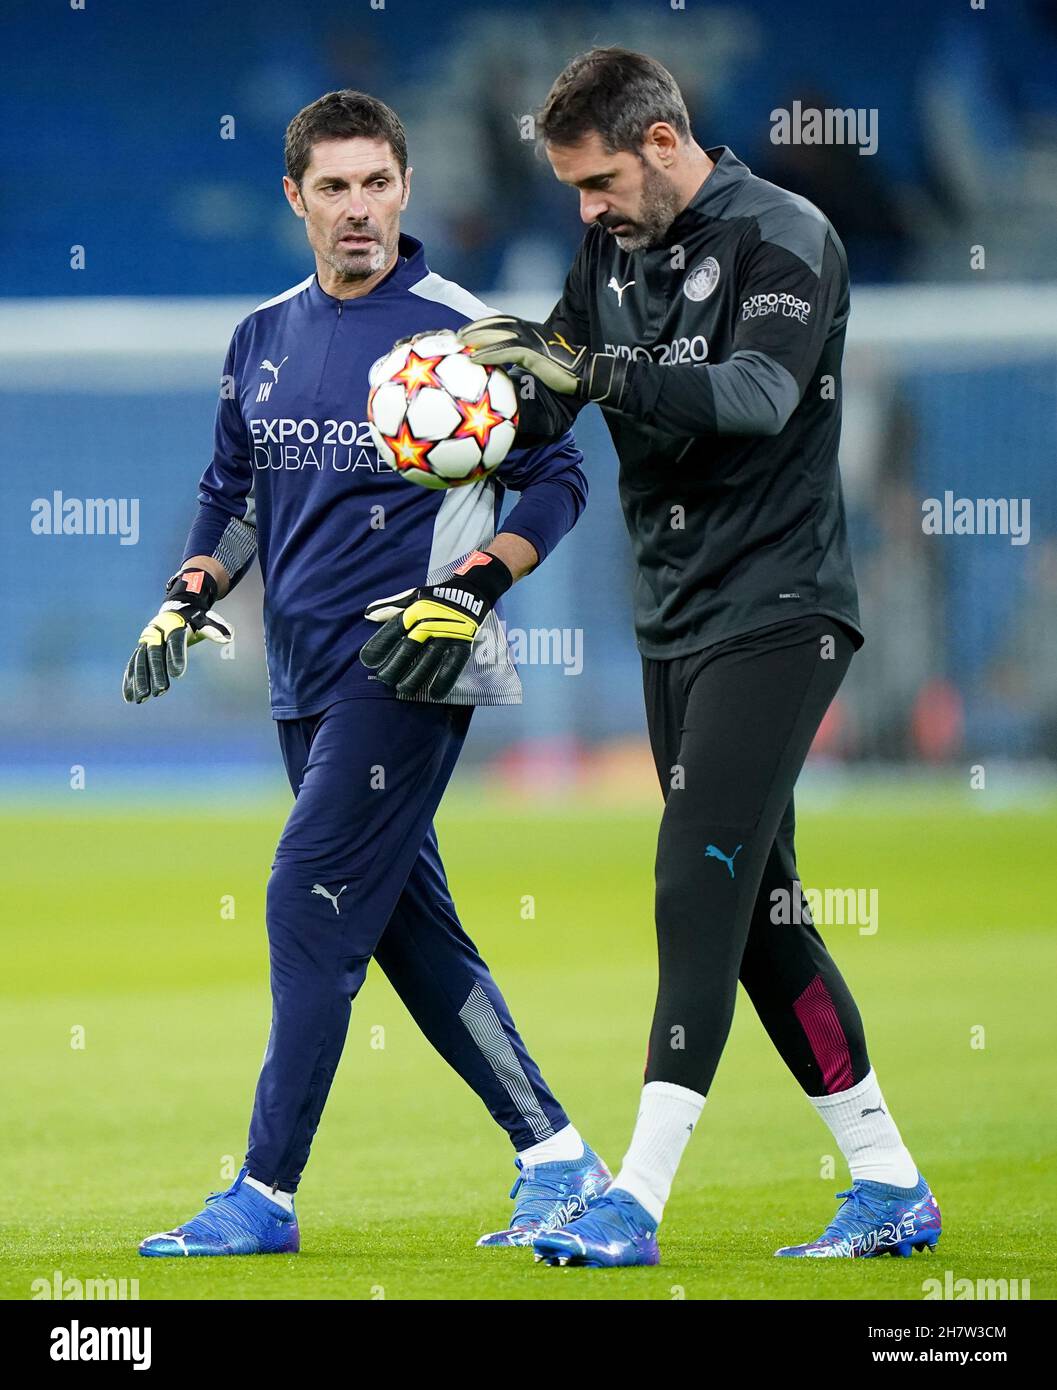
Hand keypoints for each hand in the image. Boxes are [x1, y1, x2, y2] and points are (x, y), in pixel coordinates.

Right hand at [122, 568, 232, 702]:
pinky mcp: (140, 649)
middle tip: (161, 691)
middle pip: (153, 653)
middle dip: (156, 673)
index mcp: (172, 625)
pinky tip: (130, 697)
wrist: (176, 609)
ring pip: (140, 661)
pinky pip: (133, 665)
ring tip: (142, 698)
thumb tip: (228, 637)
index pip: (174, 641)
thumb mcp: (206, 620)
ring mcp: (145, 641)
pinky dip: (130, 680)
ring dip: (140, 680)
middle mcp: (155, 632)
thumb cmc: (194, 619)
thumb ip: (214, 629)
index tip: (178, 674)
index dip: (176, 656)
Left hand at [359, 550, 512, 699]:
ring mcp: (447, 634)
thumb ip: (390, 607)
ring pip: (429, 659)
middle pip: (409, 647)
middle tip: (384, 679)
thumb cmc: (437, 597)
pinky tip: (435, 693)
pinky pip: (453, 664)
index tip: (368, 661)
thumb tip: (368, 615)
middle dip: (395, 665)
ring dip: (416, 676)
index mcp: (415, 611)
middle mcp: (430, 622)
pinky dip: (445, 679)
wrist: (472, 591)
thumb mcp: (412, 597)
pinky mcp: (462, 643)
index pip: (394, 630)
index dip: (380, 645)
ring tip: (403, 689)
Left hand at [455, 315, 627, 404]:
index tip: (467, 332)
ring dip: (477, 336)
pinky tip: (474, 359)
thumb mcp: (539, 364)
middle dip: (475, 327)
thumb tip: (507, 375)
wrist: (586, 376)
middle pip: (496, 323)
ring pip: (498, 332)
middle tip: (456, 336)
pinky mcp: (534, 352)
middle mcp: (530, 331)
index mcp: (531, 331)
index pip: (503, 322)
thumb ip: (523, 363)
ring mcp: (532, 340)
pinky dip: (489, 353)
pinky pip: (506, 351)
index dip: (484, 324)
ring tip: (460, 343)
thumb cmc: (565, 375)